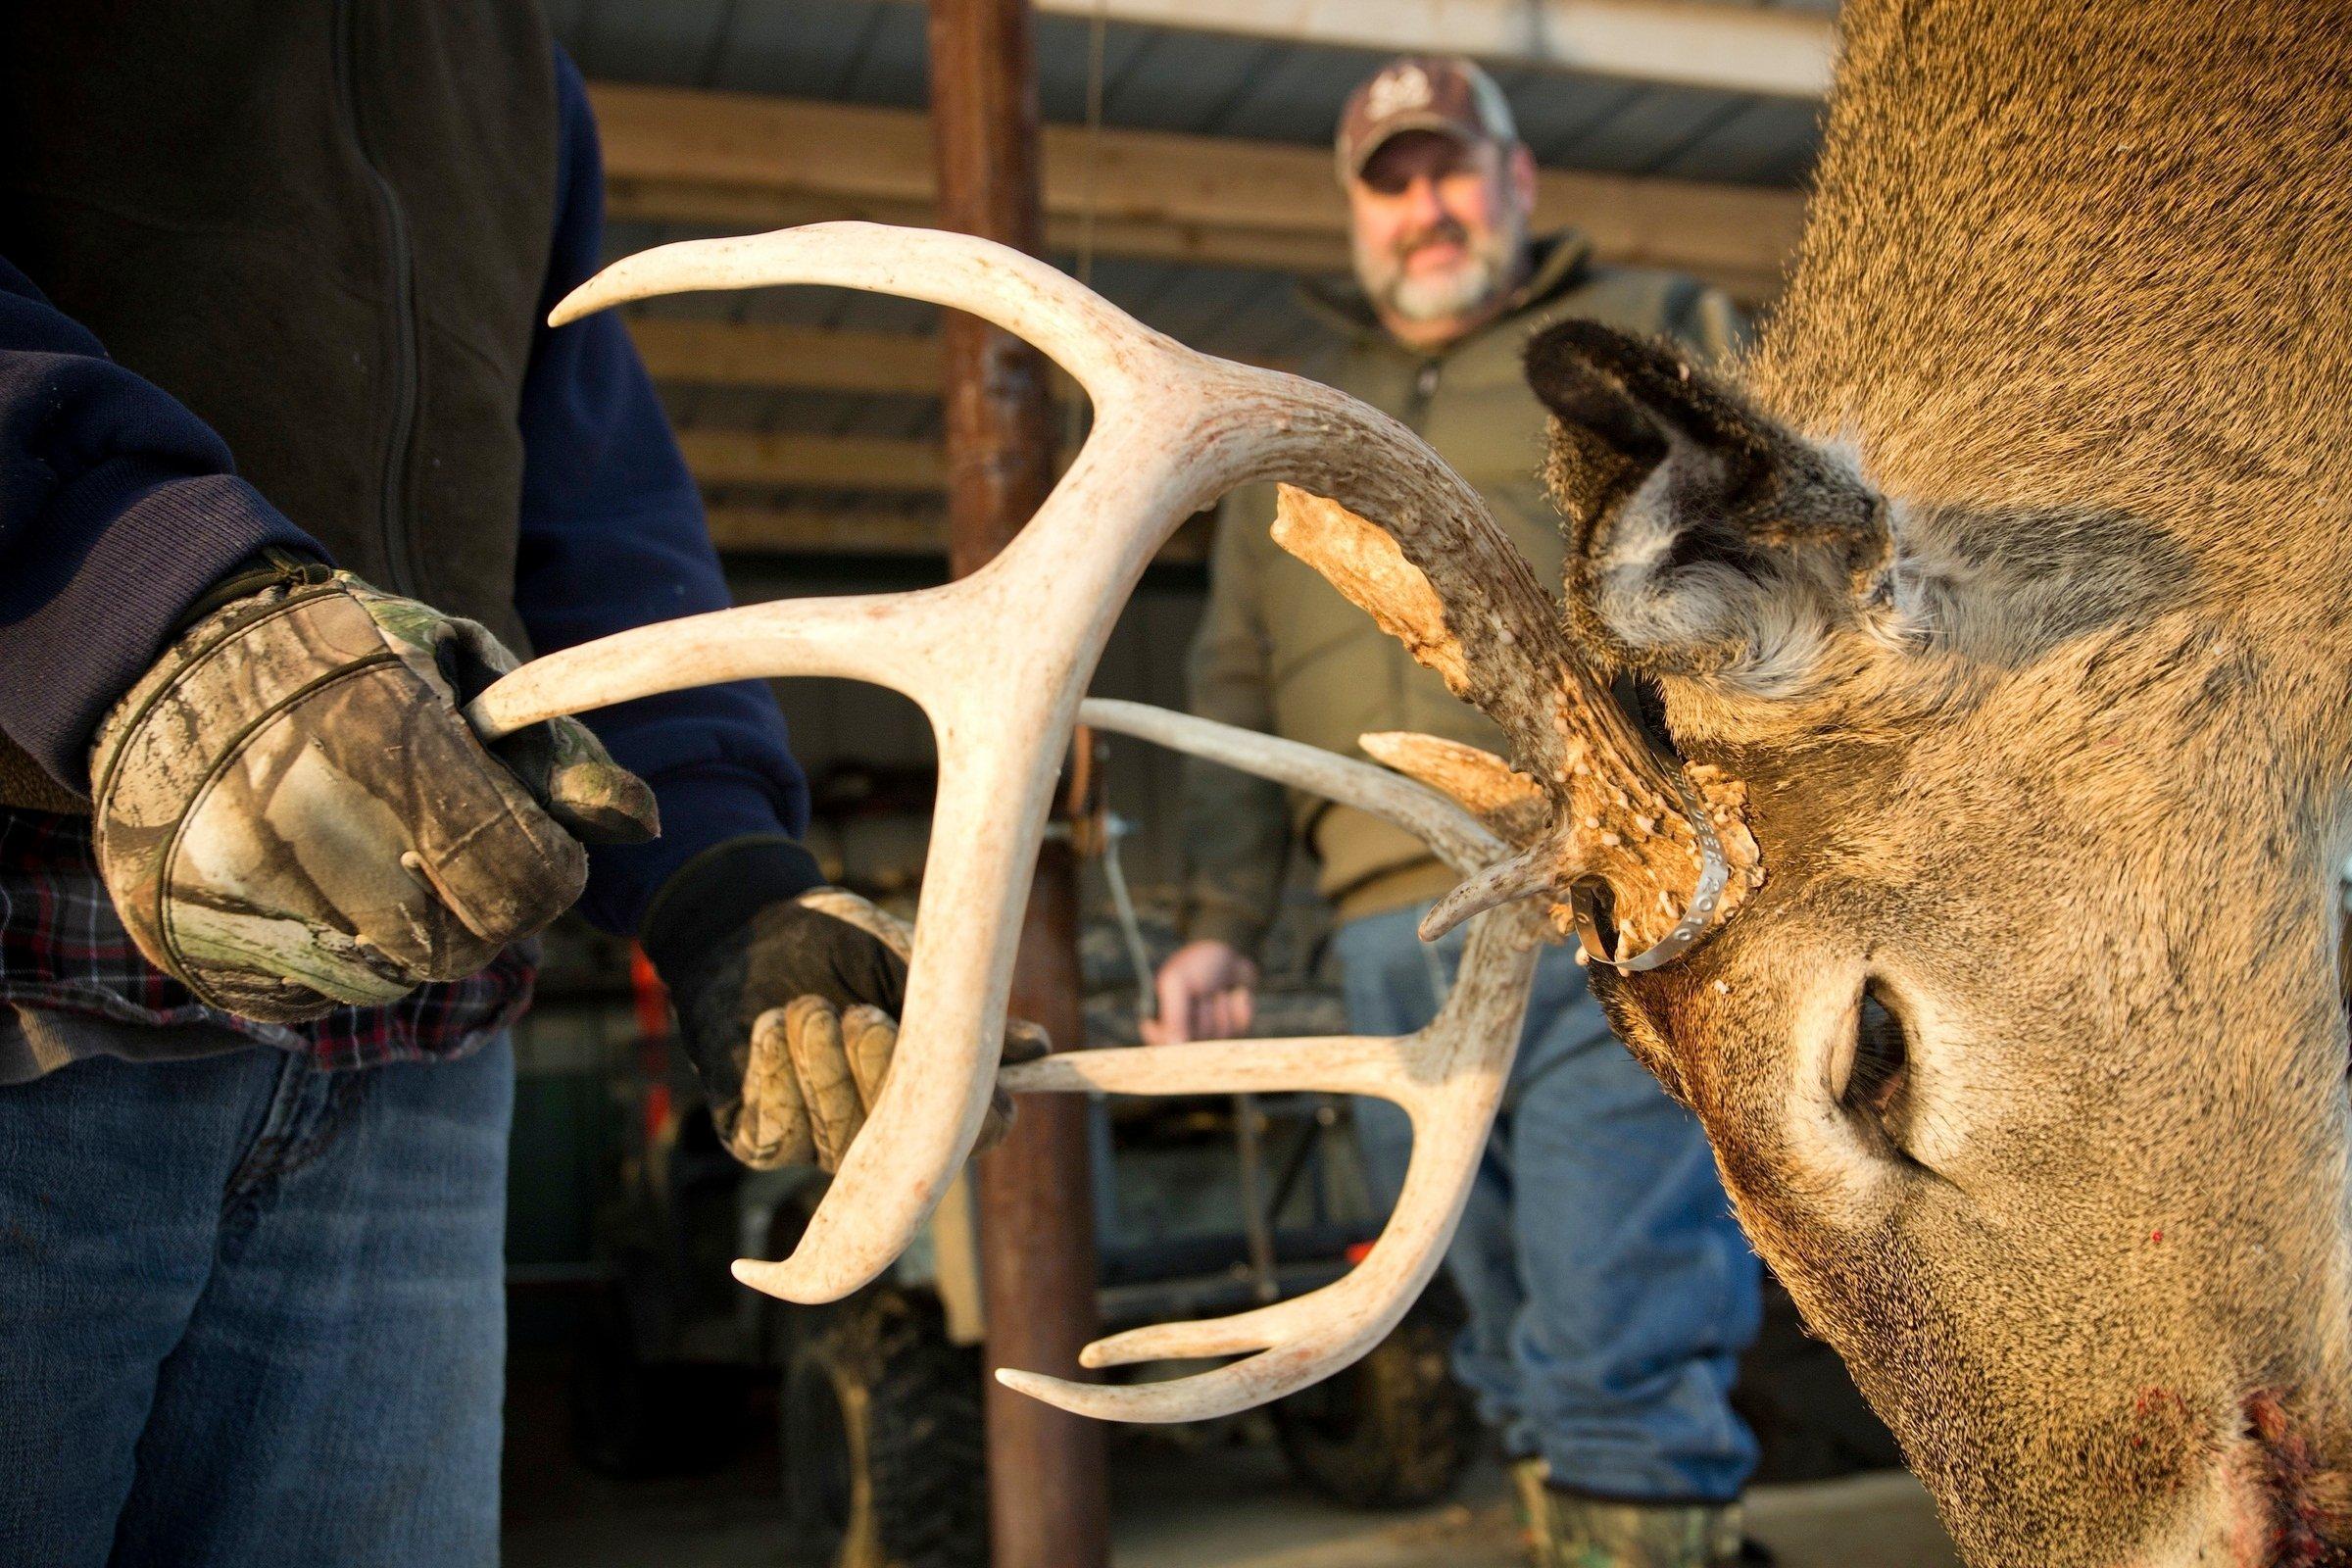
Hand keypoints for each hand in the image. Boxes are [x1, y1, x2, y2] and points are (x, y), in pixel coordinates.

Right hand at [90, 561, 654, 1021]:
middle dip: (483, 908)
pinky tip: (314, 886)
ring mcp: (235, 895)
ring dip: (408, 937)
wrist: (167, 657)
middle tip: (455, 852)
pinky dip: (333, 957)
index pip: (523, 879)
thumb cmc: (347, 659)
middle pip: (459, 945)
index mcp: (382, 745)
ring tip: (376, 857)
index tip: (537, 844)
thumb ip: (556, 750)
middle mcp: (302, 829)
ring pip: (386, 979)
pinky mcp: (192, 943)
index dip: (549, 870)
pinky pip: (308, 995)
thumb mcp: (462, 668)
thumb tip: (642, 823)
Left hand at [647, 866, 1046, 1171]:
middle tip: (861, 1012)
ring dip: (820, 1066)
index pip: (977, 1129)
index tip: (958, 1064)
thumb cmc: (836, 944)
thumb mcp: (902, 963)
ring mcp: (823, 1139)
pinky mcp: (764, 1139)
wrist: (746, 926)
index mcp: (931, 1085)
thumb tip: (1035, 1048)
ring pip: (837, 1141)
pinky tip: (770, 1023)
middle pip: (902, 1146)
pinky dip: (775, 1073)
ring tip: (808, 1005)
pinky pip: (779, 1133)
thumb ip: (952, 1009)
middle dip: (880, 1078)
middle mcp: (883, 1128)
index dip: (978, 1115)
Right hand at [1144, 938, 1259, 1043]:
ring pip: (1219, 1035)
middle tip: (1203, 990)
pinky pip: (1239, 1028)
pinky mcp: (1232, 1028)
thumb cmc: (1198, 963)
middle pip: (1196, 1040)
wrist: (1229, 949)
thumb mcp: (1177, 981)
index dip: (1173, 1036)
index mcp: (1161, 1018)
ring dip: (1222, 1006)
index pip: (1160, 1043)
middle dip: (1204, 1012)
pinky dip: (1240, 1006)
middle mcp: (1183, 1029)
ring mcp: (1209, 1032)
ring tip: (1217, 990)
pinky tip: (1234, 993)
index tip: (1185, 1018)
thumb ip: (1173, 1014)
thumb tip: (1174, 1046)